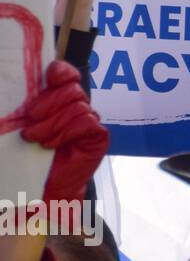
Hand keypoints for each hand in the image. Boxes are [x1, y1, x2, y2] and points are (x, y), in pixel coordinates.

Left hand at [20, 61, 108, 204]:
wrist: (44, 188)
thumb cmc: (30, 157)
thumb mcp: (25, 126)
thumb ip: (29, 108)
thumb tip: (20, 89)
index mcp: (60, 100)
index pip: (67, 75)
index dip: (61, 72)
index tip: (49, 77)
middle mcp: (78, 107)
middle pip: (72, 90)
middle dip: (48, 103)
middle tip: (30, 120)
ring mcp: (90, 121)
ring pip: (78, 107)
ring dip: (52, 123)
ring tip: (35, 138)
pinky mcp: (98, 136)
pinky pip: (86, 123)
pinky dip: (66, 132)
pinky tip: (51, 144)